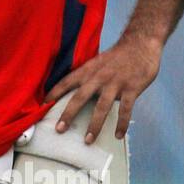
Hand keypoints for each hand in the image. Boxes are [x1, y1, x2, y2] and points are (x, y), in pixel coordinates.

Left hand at [46, 35, 161, 143]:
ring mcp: (115, 83)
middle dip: (68, 114)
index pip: (66, 82)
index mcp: (88, 70)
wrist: (141, 44)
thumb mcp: (98, 62)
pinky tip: (117, 135)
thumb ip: (88, 76)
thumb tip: (76, 92)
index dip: (54, 93)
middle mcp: (99, 77)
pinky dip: (121, 124)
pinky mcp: (131, 89)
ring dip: (94, 125)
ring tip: (88, 140)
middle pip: (80, 97)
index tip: (42, 105)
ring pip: (101, 107)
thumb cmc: (117, 56)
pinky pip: (125, 110)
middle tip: (59, 129)